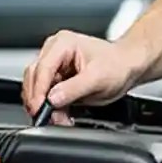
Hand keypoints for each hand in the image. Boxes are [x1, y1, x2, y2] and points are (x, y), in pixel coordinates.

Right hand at [21, 30, 142, 124]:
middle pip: (34, 77)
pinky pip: (46, 94)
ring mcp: (55, 64)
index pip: (42, 69)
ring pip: (37, 87)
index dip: (38, 91)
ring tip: (59, 119)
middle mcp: (55, 51)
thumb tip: (52, 99)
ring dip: (45, 106)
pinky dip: (51, 107)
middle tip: (47, 118)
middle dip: (39, 100)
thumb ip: (73, 88)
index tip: (39, 109)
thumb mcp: (98, 79)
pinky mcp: (57, 77)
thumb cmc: (117, 65)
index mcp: (63, 44)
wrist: (127, 67)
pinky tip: (61, 115)